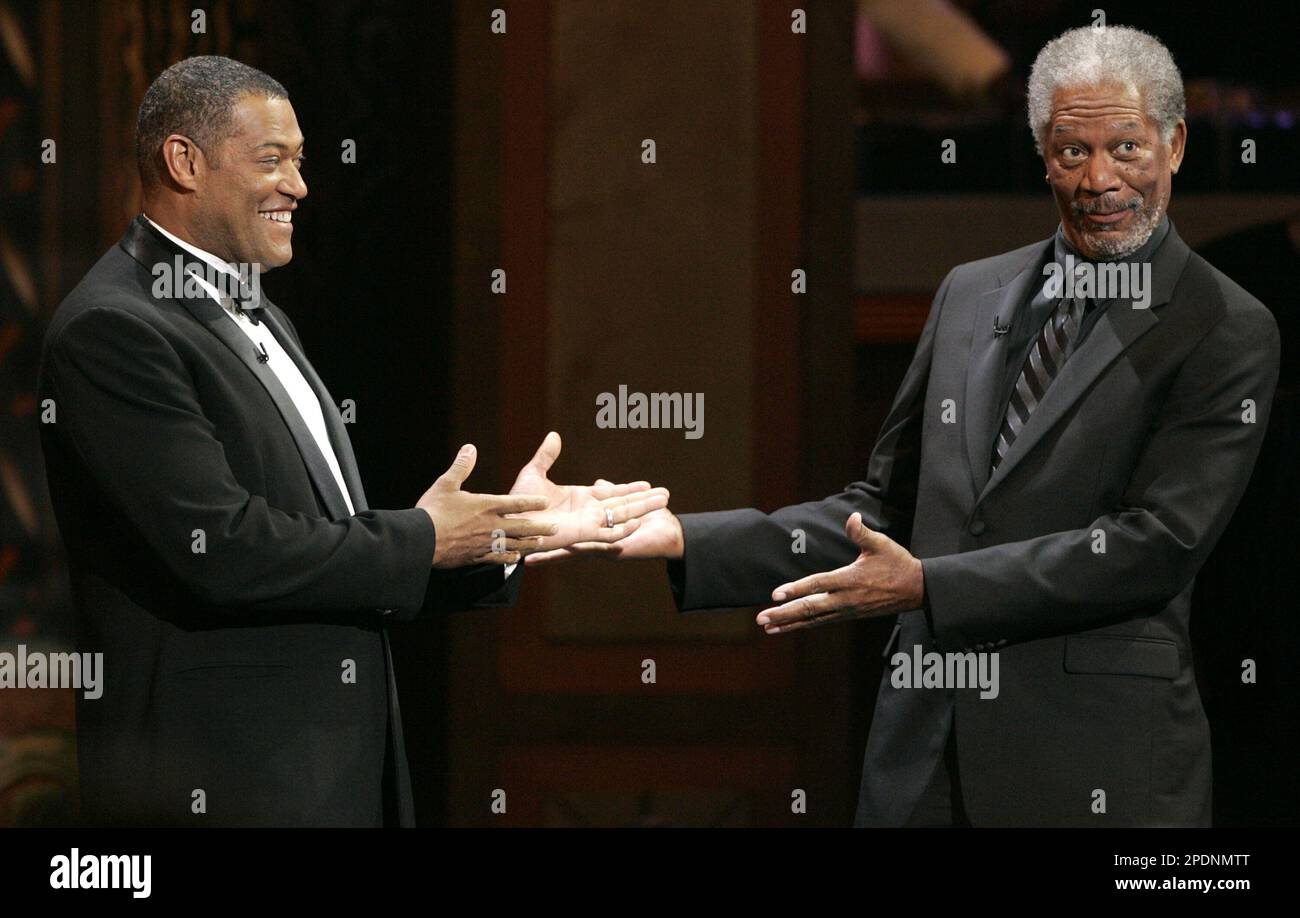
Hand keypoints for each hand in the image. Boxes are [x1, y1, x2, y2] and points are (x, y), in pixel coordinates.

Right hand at [417, 444, 556, 568]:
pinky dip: (509, 558)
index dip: (533, 502)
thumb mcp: (446, 484)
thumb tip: (470, 448)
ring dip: (529, 543)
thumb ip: (461, 466)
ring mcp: (485, 543)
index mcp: (486, 506)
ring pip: (514, 545)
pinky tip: (516, 558)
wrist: (421, 541)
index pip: (516, 503)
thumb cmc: (432, 511)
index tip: (546, 502)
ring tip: (541, 543)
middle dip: (540, 527)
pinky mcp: (476, 557)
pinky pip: (498, 559)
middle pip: (522, 527)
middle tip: (556, 528)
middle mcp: (491, 526)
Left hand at [508, 431, 672, 561]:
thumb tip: (554, 435)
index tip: (646, 484)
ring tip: (663, 499)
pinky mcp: (582, 534)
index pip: (610, 494)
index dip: (628, 489)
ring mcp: (587, 525)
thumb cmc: (517, 506)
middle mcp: (587, 514)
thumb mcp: (533, 474)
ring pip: (621, 515)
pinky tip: (641, 520)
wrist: (507, 527)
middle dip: (643, 500)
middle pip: (622, 505)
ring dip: (642, 508)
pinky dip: (624, 527)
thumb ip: (546, 456)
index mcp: (579, 501)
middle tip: (665, 493)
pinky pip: (609, 533)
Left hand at [756, 512, 922, 633]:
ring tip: (768, 627)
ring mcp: (847, 610)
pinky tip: (790, 626)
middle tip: (761, 619)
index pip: (818, 585)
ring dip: (790, 623)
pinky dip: (804, 625)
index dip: (796, 590)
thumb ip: (862, 532)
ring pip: (814, 619)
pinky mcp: (849, 615)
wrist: (917, 590)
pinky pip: (822, 622)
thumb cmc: (898, 563)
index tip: (775, 595)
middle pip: (810, 608)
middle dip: (784, 614)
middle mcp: (846, 599)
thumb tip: (852, 517)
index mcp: (851, 579)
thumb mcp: (881, 544)